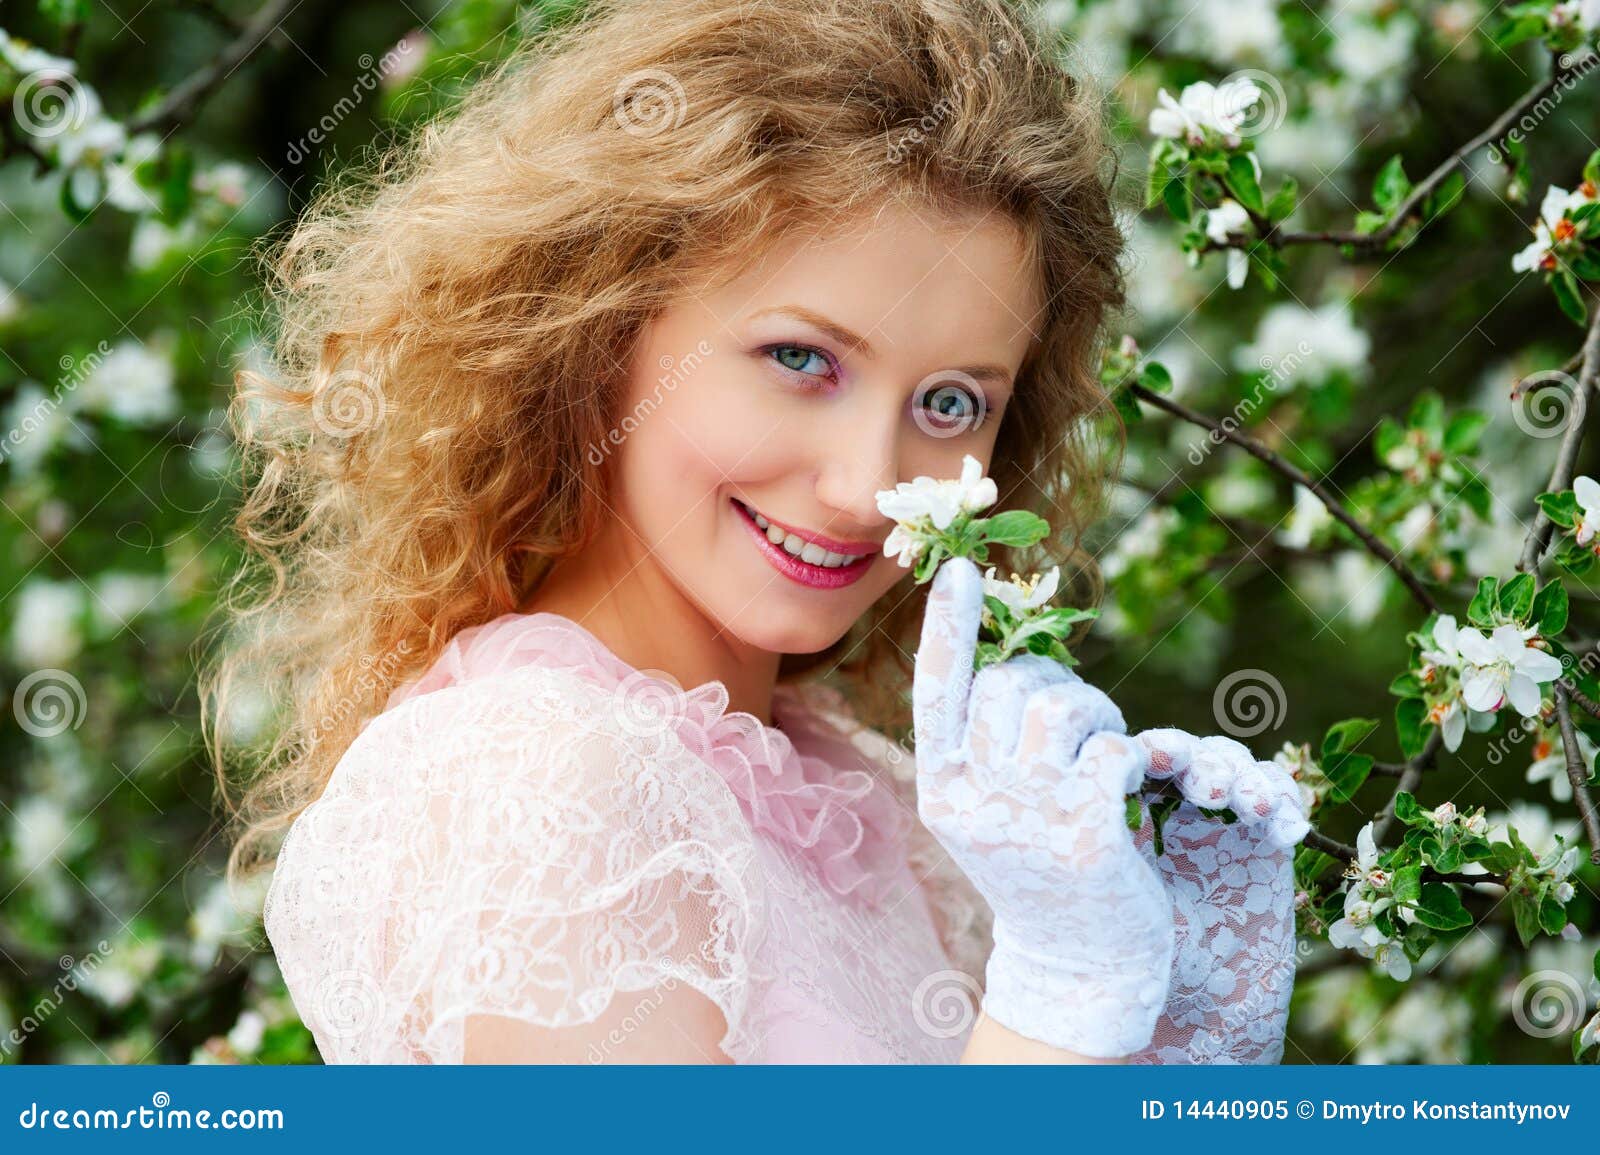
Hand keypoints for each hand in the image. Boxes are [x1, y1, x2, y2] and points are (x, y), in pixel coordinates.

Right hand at [912, 556, 1174, 1057]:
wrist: (1079, 965)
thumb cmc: (1041, 867)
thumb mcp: (995, 807)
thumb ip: (991, 744)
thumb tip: (1021, 663)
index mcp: (941, 788)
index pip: (936, 689)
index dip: (947, 625)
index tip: (957, 570)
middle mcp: (973, 801)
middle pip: (1010, 683)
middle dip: (1057, 681)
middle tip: (1086, 724)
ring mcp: (1025, 820)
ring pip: (1059, 706)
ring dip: (1097, 711)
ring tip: (1106, 745)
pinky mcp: (1083, 837)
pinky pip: (1111, 751)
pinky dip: (1128, 754)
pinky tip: (1129, 785)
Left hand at [1129, 729, 1309, 1062]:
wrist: (1191, 1012)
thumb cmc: (1135, 953)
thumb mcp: (1106, 884)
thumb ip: (1101, 824)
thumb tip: (1088, 762)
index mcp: (1120, 811)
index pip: (1132, 753)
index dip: (1143, 747)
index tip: (1143, 758)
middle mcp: (1167, 810)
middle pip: (1185, 751)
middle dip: (1195, 758)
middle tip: (1204, 788)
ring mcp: (1219, 823)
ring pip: (1232, 765)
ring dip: (1241, 775)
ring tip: (1245, 804)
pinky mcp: (1265, 843)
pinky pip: (1279, 799)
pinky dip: (1285, 801)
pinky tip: (1285, 829)